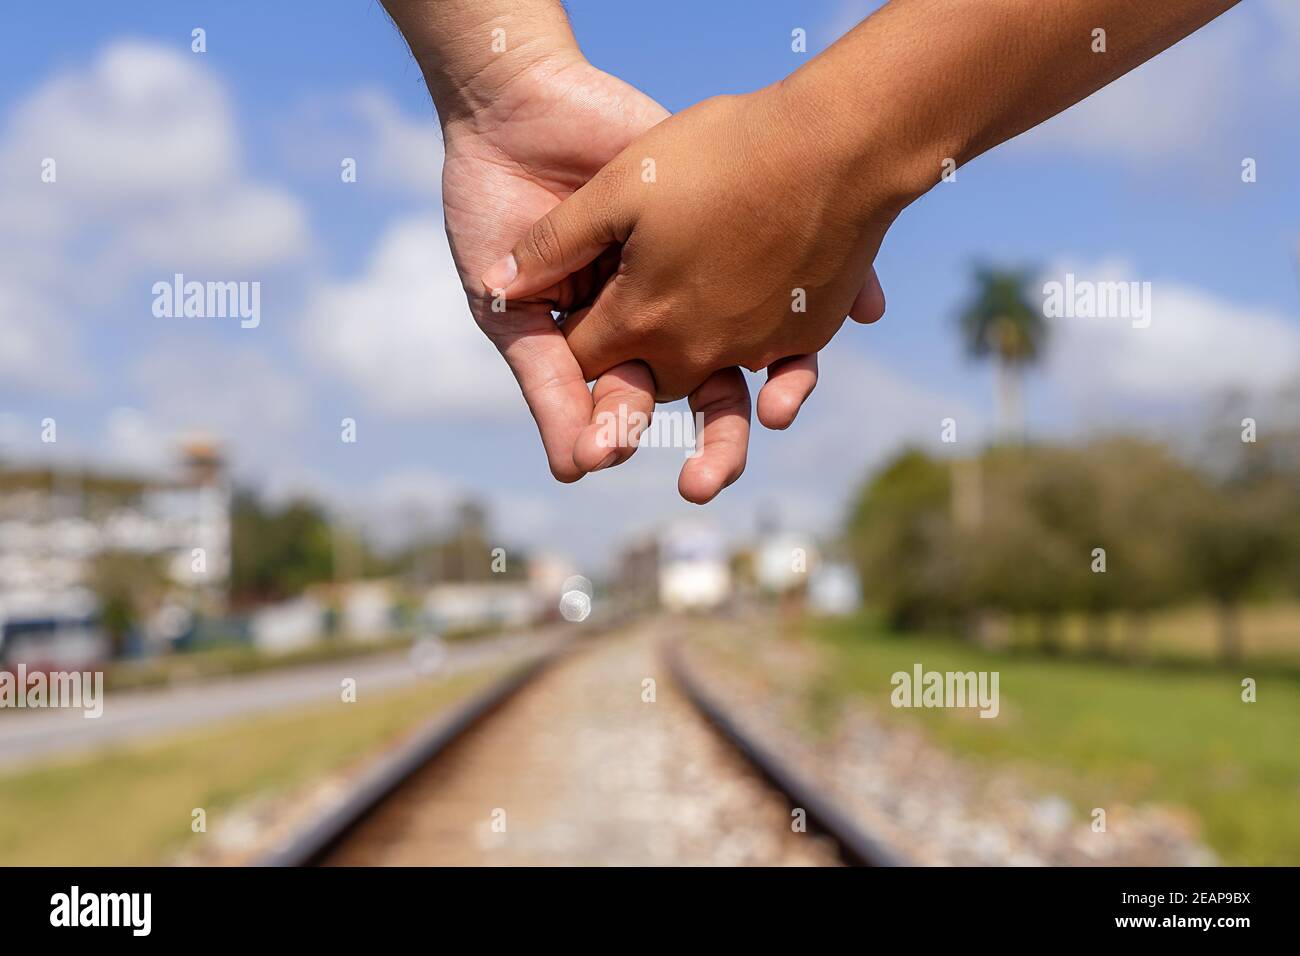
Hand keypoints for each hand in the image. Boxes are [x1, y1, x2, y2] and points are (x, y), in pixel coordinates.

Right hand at [445, 60, 856, 500]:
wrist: (522, 104)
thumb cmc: (496, 207)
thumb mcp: (509, 302)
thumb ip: (545, 381)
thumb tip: (573, 469)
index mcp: (614, 341)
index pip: (636, 400)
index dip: (629, 427)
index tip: (619, 453)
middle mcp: (668, 313)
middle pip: (708, 390)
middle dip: (715, 440)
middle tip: (708, 482)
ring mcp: (706, 269)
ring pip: (760, 342)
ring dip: (778, 386)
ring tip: (778, 413)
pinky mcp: (736, 222)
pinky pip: (794, 266)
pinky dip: (833, 290)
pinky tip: (859, 308)